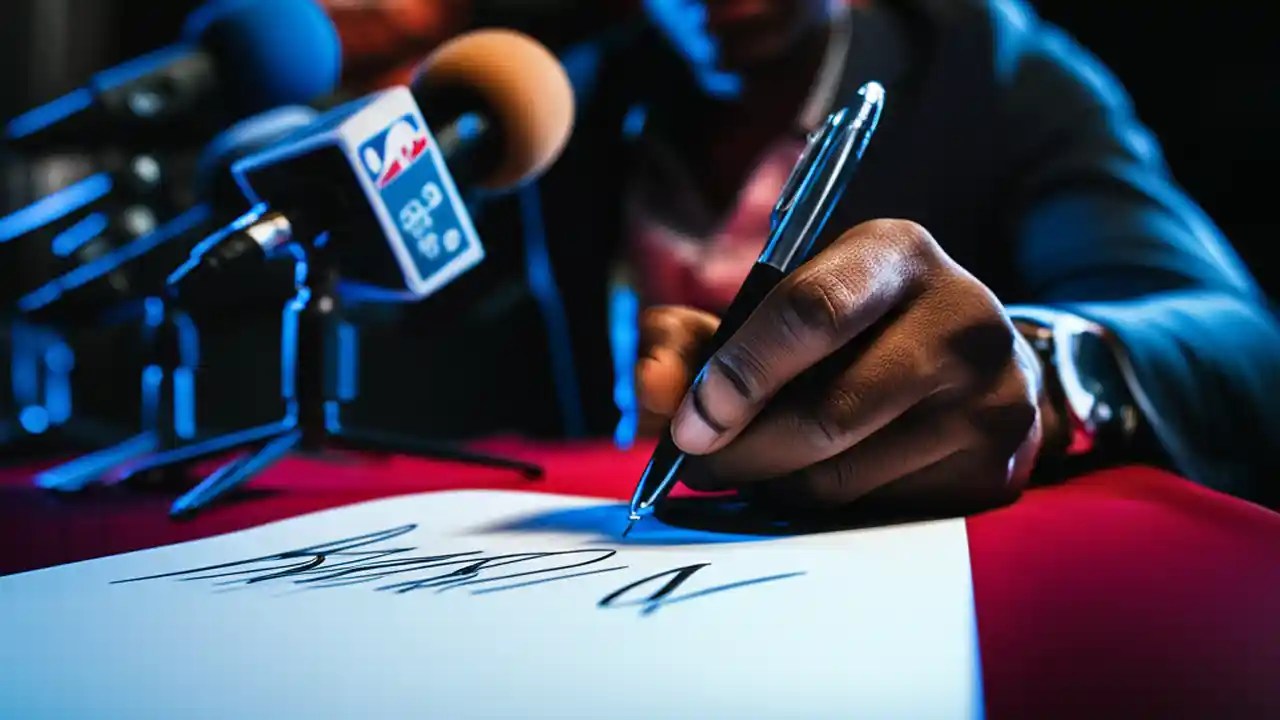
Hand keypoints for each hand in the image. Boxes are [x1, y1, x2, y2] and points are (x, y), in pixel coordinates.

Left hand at [636, 220, 1047, 515]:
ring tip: (750, 470)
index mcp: (896, 254)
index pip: (811, 313)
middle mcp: (962, 319)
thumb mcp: (778, 305)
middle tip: (698, 465)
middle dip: (741, 451)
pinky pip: (880, 513)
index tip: (690, 425)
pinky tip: (815, 481)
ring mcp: (991, 398)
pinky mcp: (998, 467)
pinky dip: (827, 509)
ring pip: (845, 477)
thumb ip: (693, 338)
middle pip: (825, 415)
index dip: (740, 375)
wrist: (975, 359)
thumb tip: (651, 393)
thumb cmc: (852, 328)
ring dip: (775, 486)